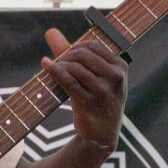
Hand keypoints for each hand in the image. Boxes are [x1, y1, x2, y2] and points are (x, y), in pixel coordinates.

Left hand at [41, 27, 127, 152]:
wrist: (100, 136)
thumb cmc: (95, 102)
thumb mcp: (92, 77)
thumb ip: (71, 53)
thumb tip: (50, 31)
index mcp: (120, 67)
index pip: (93, 45)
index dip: (75, 47)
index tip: (65, 54)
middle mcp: (115, 77)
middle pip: (83, 54)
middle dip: (65, 56)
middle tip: (56, 62)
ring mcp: (104, 90)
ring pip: (75, 67)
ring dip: (59, 65)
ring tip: (51, 68)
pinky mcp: (90, 102)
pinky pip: (69, 82)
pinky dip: (55, 72)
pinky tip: (46, 66)